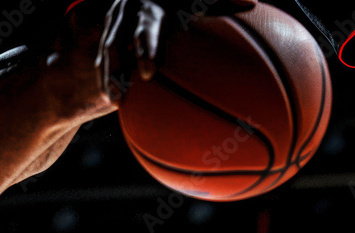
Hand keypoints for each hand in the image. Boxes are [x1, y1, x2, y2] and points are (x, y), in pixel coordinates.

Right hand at [96, 0, 256, 97]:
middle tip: (121, 96)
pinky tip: (111, 98)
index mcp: (149, 1)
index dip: (144, 48)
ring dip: (107, 75)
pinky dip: (104, 74)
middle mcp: (128, 9)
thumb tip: (251, 0)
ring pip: (107, 48)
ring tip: (114, 101)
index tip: (148, 73)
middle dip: (116, 69)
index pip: (145, 25)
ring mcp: (116, 20)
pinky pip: (103, 54)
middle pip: (116, 40)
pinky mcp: (111, 30)